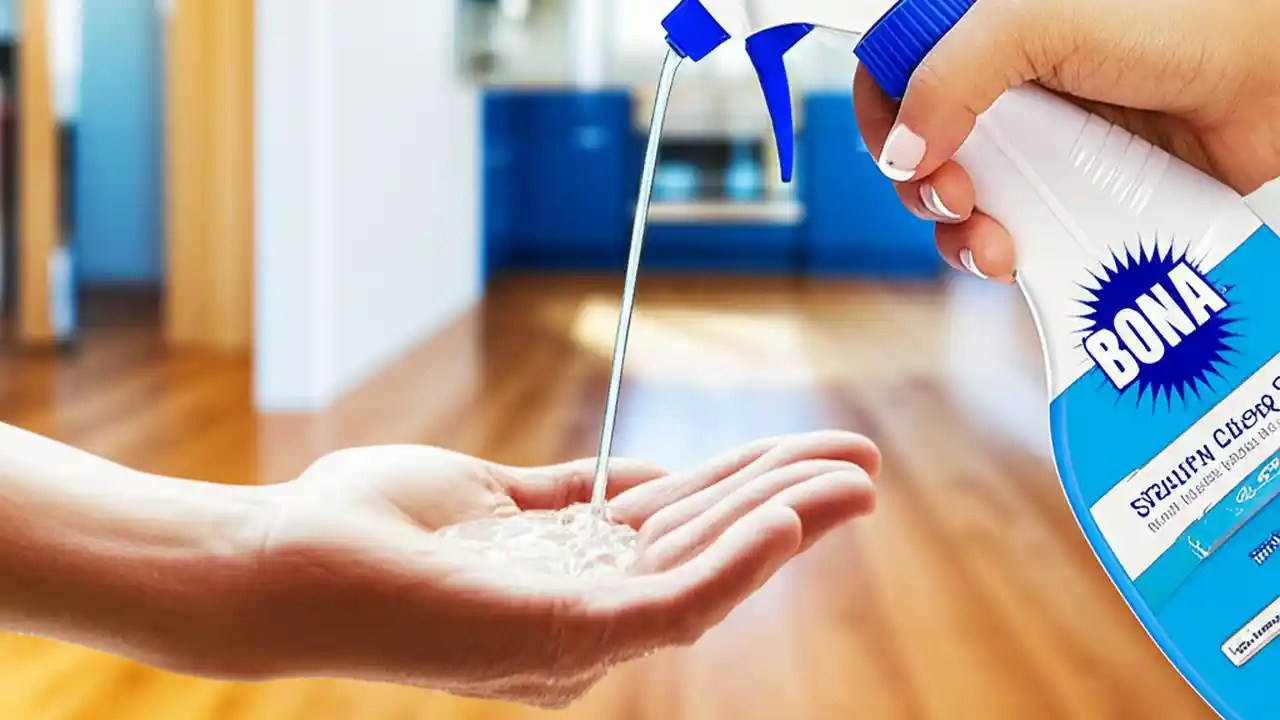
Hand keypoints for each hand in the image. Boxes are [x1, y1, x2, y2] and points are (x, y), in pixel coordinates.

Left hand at [238, 432, 877, 706]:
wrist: (281, 561)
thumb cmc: (366, 528)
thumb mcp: (492, 496)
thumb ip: (566, 494)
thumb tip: (643, 474)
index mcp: (570, 587)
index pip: (675, 535)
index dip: (744, 491)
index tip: (800, 455)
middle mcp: (583, 624)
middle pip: (705, 555)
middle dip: (787, 506)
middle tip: (862, 465)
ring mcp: (574, 639)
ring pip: (706, 578)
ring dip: (785, 527)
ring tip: (855, 480)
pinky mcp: (559, 642)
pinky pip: (668, 604)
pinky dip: (733, 564)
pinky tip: (783, 517)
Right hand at [854, 0, 1279, 281]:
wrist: (1277, 70)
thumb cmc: (1183, 15)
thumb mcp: (1041, 19)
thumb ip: (952, 74)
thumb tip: (900, 152)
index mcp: (983, 32)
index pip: (892, 72)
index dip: (880, 117)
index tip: (902, 151)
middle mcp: (1003, 89)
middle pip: (917, 151)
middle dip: (923, 188)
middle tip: (961, 198)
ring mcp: (1039, 145)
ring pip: (960, 203)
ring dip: (959, 235)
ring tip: (996, 244)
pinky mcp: (1074, 194)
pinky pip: (1015, 235)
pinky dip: (1007, 256)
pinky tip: (1025, 258)